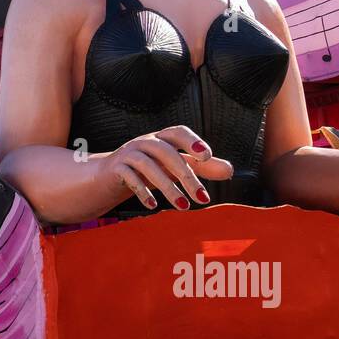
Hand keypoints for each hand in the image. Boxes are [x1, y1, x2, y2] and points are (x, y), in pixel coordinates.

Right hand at [99, 125, 234, 210]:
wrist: (108, 176)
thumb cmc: (148, 169)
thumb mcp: (175, 167)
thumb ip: (202, 167)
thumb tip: (230, 170)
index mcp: (162, 138)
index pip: (178, 132)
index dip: (192, 141)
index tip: (206, 155)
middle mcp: (145, 142)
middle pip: (167, 153)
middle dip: (186, 175)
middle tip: (203, 199)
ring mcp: (128, 154)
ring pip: (149, 166)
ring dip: (168, 187)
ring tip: (183, 206)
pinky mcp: (116, 169)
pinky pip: (129, 177)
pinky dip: (142, 191)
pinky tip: (153, 206)